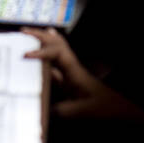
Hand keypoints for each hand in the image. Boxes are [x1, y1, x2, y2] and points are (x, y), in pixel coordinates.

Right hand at [22, 27, 139, 118]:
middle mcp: (72, 68)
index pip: (56, 53)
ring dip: (43, 43)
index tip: (25, 55)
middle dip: (40, 36)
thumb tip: (42, 110)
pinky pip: (56, 67)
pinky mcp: (71, 83)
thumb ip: (61, 111)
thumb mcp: (82, 112)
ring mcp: (72, 75)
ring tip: (31, 35)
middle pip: (56, 45)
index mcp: (74, 70)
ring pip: (56, 53)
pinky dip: (46, 60)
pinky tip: (39, 61)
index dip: (41, 52)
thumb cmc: (104, 108)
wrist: (119, 111)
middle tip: (24, 31)